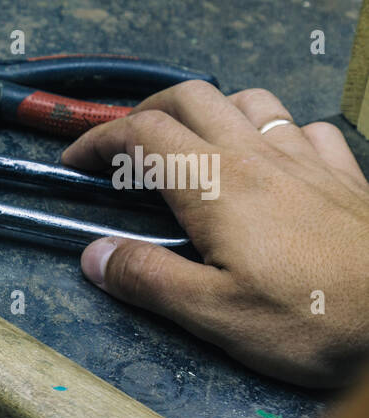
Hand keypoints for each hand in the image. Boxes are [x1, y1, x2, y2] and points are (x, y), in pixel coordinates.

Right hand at [61, 81, 368, 387]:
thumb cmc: (315, 319)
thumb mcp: (215, 315)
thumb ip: (148, 279)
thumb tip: (95, 256)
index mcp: (216, 186)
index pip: (142, 135)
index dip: (99, 142)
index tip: (75, 163)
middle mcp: (258, 156)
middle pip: (190, 98)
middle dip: (146, 112)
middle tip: (123, 148)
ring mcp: (307, 159)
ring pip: (248, 101)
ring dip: (209, 112)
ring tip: (193, 147)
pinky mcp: (346, 176)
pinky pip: (303, 127)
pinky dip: (273, 131)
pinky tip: (272, 162)